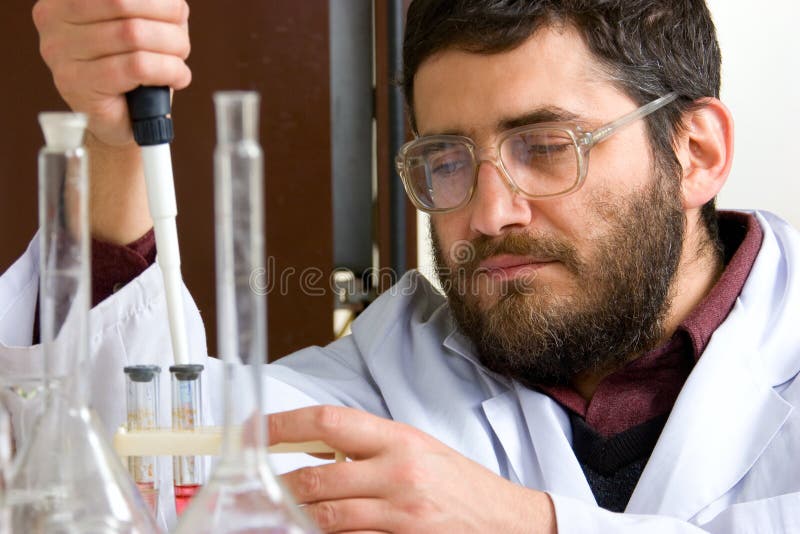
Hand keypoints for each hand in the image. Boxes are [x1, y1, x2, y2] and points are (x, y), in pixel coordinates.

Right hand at [33, 0, 191, 146]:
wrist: (122, 119)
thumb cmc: (134, 67)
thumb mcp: (142, 23)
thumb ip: (148, 4)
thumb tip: (171, 0)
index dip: (157, 0)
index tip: (175, 14)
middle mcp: (53, 19)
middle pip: (124, 2)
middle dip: (167, 22)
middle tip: (180, 43)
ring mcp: (60, 52)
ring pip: (133, 34)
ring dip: (172, 49)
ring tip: (178, 62)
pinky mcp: (77, 84)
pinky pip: (136, 66)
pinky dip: (169, 70)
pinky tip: (177, 77)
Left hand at [270, 405, 556, 533]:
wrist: (506, 520)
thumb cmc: (459, 484)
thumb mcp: (416, 449)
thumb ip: (368, 447)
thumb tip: (313, 444)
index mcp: (399, 438)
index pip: (328, 421)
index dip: (282, 424)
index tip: (253, 431)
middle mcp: (398, 471)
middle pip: (318, 477)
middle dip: (280, 487)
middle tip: (257, 489)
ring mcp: (400, 512)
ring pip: (327, 517)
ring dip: (297, 518)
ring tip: (280, 515)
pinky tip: (317, 532)